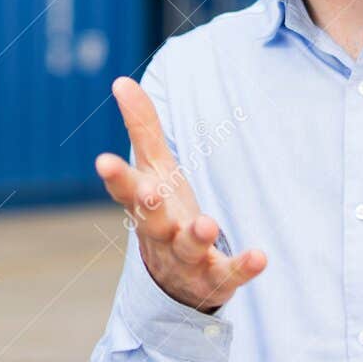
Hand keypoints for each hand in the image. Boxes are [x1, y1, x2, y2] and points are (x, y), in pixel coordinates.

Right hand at [95, 76, 265, 311]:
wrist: (175, 280)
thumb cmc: (163, 210)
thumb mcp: (154, 168)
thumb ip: (142, 127)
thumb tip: (122, 80)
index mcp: (144, 204)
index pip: (125, 189)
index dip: (115, 176)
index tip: (103, 160)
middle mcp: (160, 232)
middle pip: (150, 221)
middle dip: (148, 207)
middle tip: (149, 192)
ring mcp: (186, 258)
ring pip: (188, 249)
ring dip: (196, 236)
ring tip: (207, 224)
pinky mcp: (214, 277)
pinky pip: (228, 274)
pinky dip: (242, 268)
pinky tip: (259, 257)